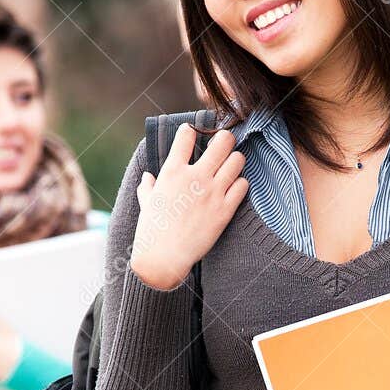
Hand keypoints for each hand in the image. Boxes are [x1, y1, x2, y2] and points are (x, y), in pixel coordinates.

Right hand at [131, 123, 248, 290]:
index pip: (187, 134)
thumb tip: (148, 177)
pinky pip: (243, 185)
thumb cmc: (151, 231)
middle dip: (225, 139)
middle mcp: (195, 177)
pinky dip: (240, 184)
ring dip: (235, 161)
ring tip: (230, 167)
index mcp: (172, 171)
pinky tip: (233, 189)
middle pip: (222, 141)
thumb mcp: (146, 204)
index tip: (193, 134)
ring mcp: (213, 193)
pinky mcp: (225, 210)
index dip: (191, 131)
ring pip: (238, 160)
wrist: (164, 259)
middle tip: (223, 145)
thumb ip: (148, 187)